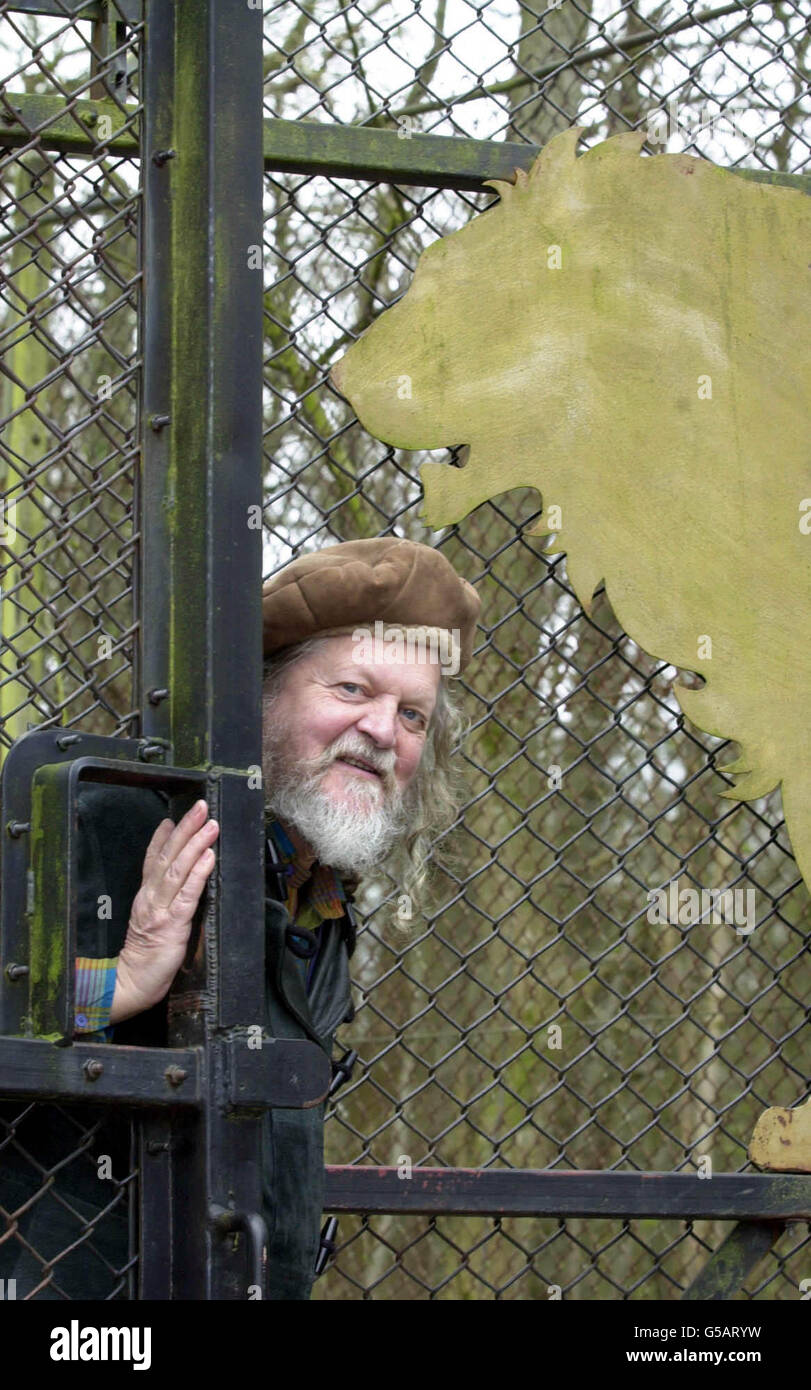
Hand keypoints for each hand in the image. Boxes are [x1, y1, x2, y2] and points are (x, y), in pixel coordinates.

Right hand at [109, 799, 219, 1024]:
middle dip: (185, 828)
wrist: (132, 984)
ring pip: (178, 869)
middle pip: (167, 856)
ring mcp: (161, 909)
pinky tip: (208, 856)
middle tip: (200, 805)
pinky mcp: (173, 924)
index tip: (173, 816)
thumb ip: (163, 901)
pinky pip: (188, 893)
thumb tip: (180, 880)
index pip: (152, 860)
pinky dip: (198, 872)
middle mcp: (150, 898)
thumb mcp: (151, 922)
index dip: (162, 837)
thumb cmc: (146, 958)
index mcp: (145, 897)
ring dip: (195, 843)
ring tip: (210, 824)